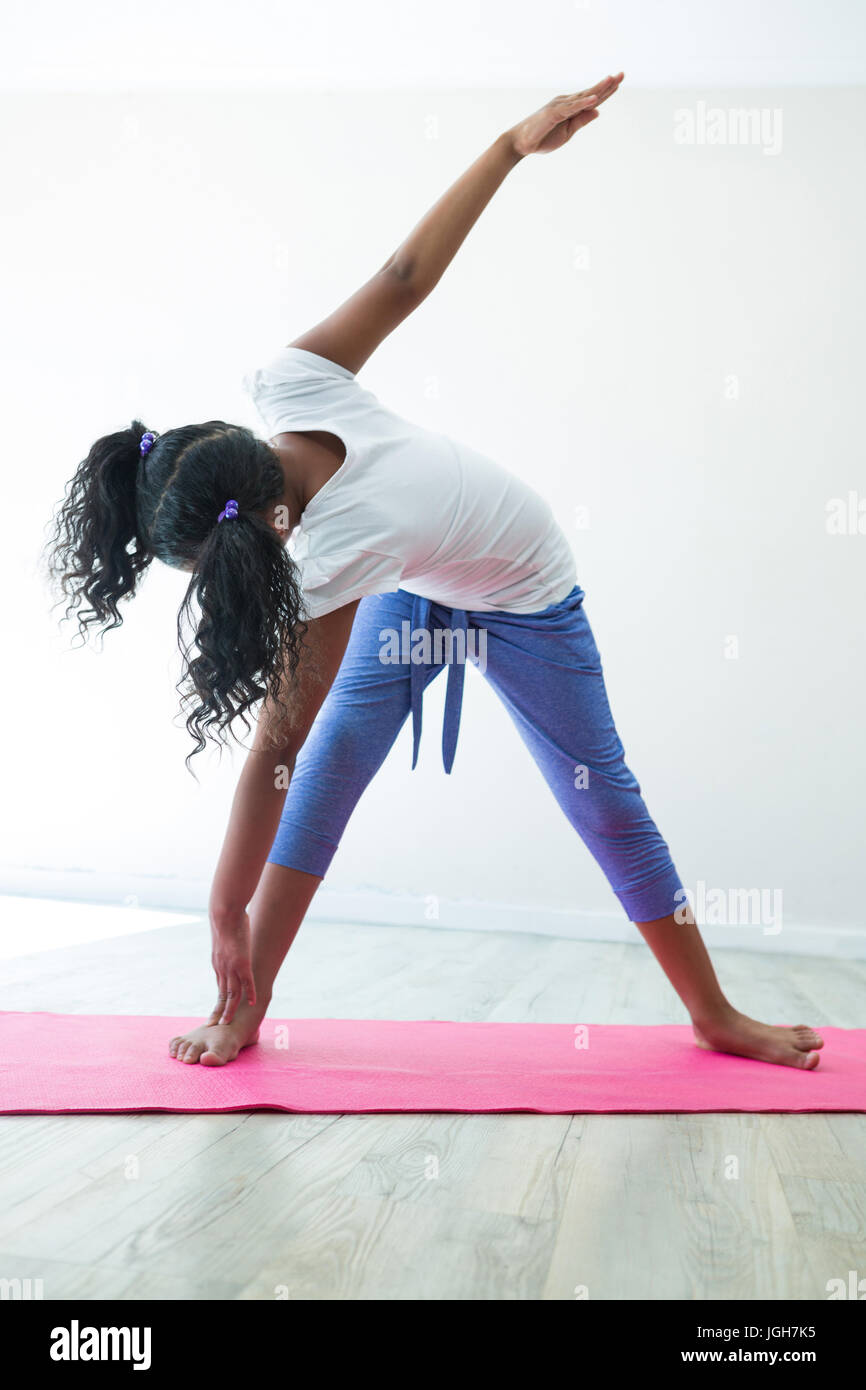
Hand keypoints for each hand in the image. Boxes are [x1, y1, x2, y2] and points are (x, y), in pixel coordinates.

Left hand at [208, 905, 255, 1023]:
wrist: (224, 913)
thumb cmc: (226, 919)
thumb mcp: (224, 935)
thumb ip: (228, 942)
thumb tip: (232, 938)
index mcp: (218, 963)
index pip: (219, 985)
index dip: (219, 999)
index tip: (217, 1011)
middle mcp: (222, 968)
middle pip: (220, 994)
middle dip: (217, 1011)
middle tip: (214, 1025)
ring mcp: (232, 967)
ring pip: (231, 994)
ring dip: (230, 1009)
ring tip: (227, 1023)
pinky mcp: (242, 963)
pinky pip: (247, 983)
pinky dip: (250, 994)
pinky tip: (252, 1003)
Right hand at [507, 73, 623, 157]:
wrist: (521, 144)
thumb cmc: (542, 138)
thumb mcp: (567, 132)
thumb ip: (581, 120)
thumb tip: (598, 110)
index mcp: (570, 108)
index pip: (591, 98)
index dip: (606, 90)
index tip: (619, 81)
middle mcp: (566, 103)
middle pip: (590, 93)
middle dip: (607, 84)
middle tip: (622, 74)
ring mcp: (559, 106)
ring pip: (582, 97)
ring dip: (598, 89)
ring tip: (612, 80)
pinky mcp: (553, 113)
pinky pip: (571, 108)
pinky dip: (583, 103)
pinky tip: (594, 99)